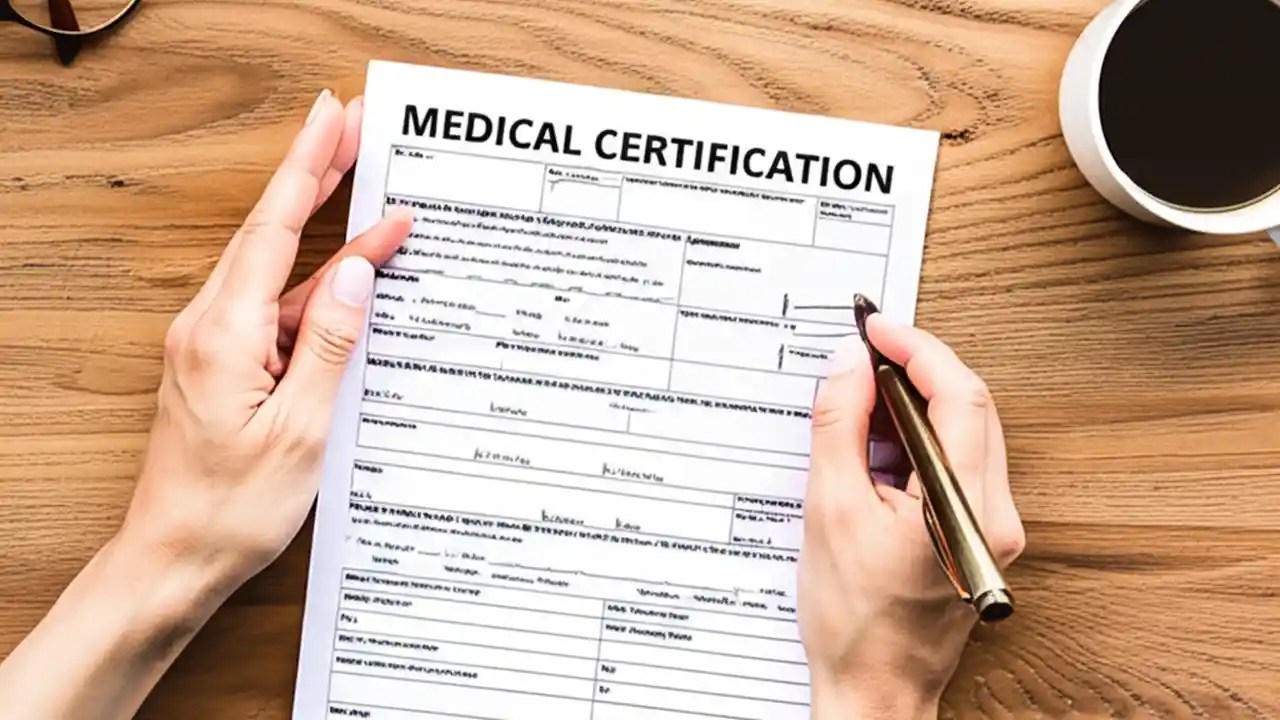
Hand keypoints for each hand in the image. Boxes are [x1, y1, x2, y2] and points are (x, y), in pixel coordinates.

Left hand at [120, 88, 411, 599]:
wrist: (174, 557)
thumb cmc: (232, 507)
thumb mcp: (301, 429)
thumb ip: (330, 344)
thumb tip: (354, 275)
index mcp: (225, 335)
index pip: (273, 230)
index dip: (306, 167)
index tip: (330, 119)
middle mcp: (209, 327)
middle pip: (270, 232)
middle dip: (313, 175)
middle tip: (349, 127)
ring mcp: (214, 344)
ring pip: (277, 270)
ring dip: (323, 233)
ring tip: (377, 203)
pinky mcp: (224, 363)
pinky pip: (276, 310)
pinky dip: (316, 289)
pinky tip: (353, 280)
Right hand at [798, 312, 1024, 718]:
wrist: (874, 691)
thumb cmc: (854, 622)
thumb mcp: (829, 509)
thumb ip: (840, 426)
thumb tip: (848, 366)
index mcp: (964, 507)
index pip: (960, 395)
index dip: (918, 349)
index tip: (877, 328)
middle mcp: (993, 515)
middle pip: (971, 408)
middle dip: (917, 369)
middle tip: (867, 350)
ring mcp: (990, 527)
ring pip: (964, 434)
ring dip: (915, 406)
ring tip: (860, 402)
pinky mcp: (976, 534)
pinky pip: (956, 464)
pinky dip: (918, 441)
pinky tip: (875, 447)